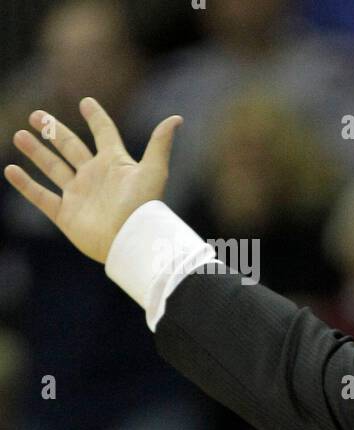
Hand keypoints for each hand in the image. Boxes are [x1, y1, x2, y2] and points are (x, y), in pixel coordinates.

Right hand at [4, 97, 181, 263]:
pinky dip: (25, 184)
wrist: (132, 242)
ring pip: (53, 168)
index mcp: (115, 164)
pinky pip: (42, 197)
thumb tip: (177, 118)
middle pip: (71, 148)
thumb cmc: (144, 206)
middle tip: (36, 115)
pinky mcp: (66, 215)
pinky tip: (10, 169)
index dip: (97, 118)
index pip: (104, 134)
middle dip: (54, 132)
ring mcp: (79, 195)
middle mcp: (95, 177)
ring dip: (36, 152)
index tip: (86, 102)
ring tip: (20, 134)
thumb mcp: (154, 171)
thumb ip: (160, 143)